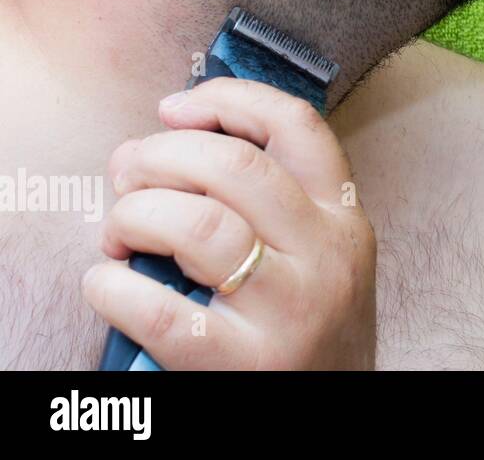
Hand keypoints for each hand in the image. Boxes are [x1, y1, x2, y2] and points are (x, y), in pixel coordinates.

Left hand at [84, 78, 376, 369]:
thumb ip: (272, 202)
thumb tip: (165, 144)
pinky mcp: (243, 364)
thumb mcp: (321, 256)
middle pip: (234, 165)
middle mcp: (325, 256)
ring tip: (120, 233)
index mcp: (343, 219)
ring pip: (198, 224)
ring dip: (135, 215)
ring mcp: (289, 311)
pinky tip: (108, 285)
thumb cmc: (310, 333)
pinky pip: (157, 309)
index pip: (296, 126)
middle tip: (128, 174)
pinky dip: (110, 287)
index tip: (175, 108)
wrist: (334, 416)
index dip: (228, 99)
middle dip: (160, 155)